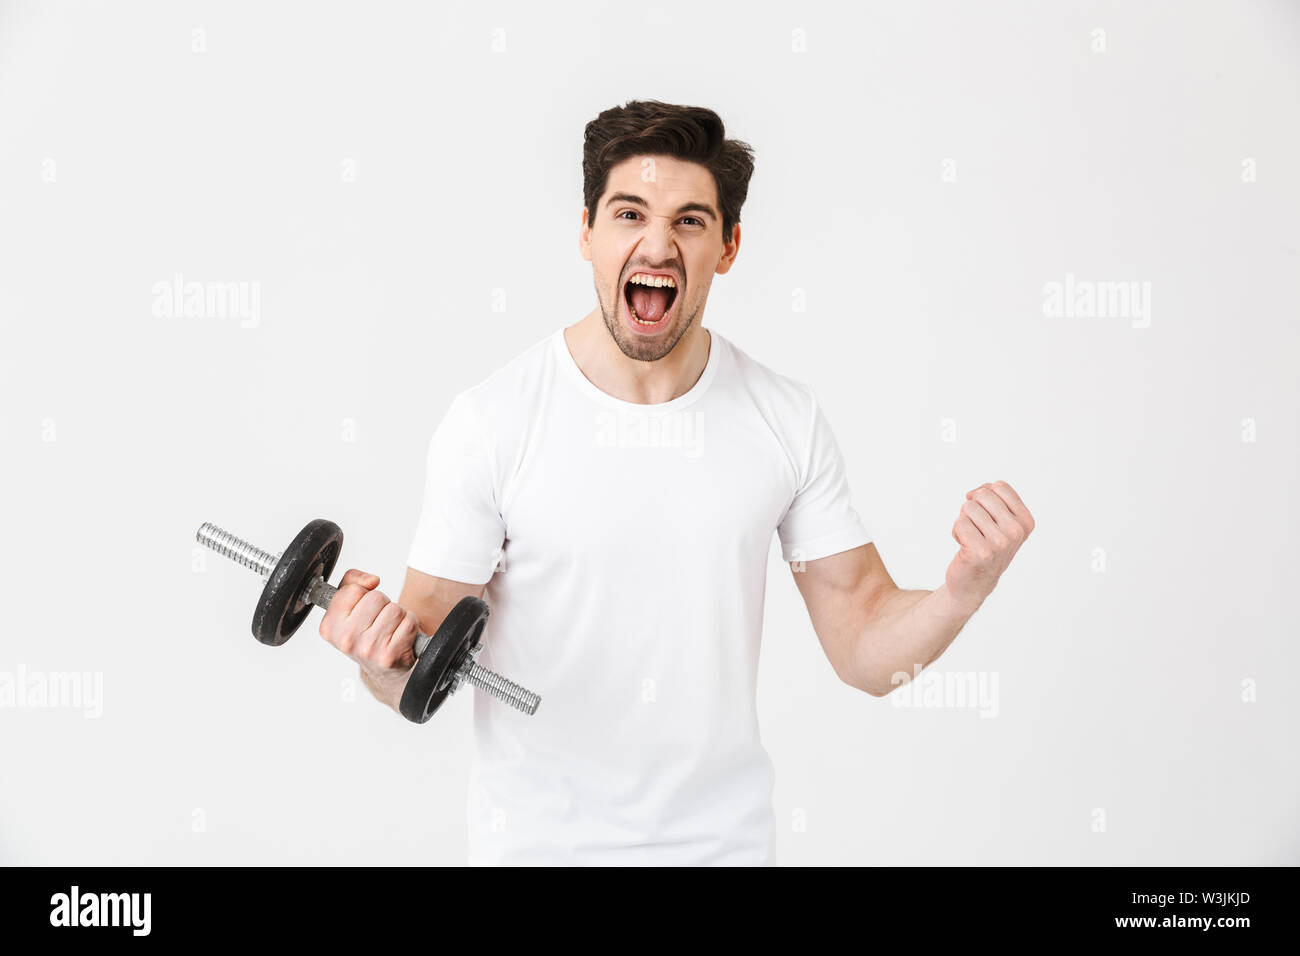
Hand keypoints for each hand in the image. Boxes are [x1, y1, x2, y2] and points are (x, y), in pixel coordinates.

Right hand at [318, 569, 421, 678]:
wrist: (382, 669)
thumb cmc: (366, 634)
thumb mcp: (348, 605)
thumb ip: (351, 581)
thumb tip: (371, 580)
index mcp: (330, 627)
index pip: (353, 590)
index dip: (363, 593)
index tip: (363, 606)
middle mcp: (346, 640)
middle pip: (376, 597)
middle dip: (382, 603)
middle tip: (379, 619)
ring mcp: (368, 649)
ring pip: (395, 609)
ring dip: (398, 614)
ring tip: (390, 628)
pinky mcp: (390, 655)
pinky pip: (409, 622)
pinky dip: (410, 625)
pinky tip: (400, 636)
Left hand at [944, 480, 1034, 612]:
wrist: (974, 583)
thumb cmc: (984, 546)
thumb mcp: (999, 520)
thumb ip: (992, 498)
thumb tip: (974, 493)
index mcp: (1026, 521)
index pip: (1000, 486)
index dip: (983, 494)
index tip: (984, 512)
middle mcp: (1017, 531)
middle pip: (983, 494)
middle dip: (972, 508)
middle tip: (976, 528)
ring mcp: (1001, 542)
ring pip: (968, 508)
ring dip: (963, 522)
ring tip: (971, 539)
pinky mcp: (982, 551)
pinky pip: (960, 523)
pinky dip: (956, 532)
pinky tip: (965, 547)